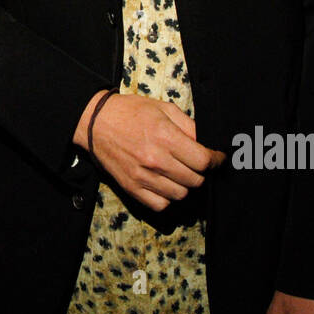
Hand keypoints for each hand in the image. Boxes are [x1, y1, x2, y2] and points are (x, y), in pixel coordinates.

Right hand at [74, 91, 224, 211]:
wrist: (95, 123)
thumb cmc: (130, 112)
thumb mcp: (163, 108)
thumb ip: (188, 126)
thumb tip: (208, 143)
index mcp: (165, 137)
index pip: (203, 160)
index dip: (216, 161)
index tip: (217, 159)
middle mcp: (155, 160)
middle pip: (195, 180)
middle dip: (201, 172)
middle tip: (196, 164)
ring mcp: (142, 177)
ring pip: (181, 194)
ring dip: (185, 185)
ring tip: (180, 173)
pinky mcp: (132, 188)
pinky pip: (161, 205)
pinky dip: (168, 198)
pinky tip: (166, 184)